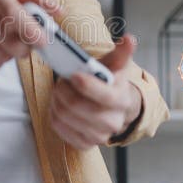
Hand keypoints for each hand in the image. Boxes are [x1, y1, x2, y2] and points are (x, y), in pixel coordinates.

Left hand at [49, 34, 142, 149]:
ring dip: (56, 100)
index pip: (104, 96)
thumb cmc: (108, 81)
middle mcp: (113, 122)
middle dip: (64, 91)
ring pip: (65, 116)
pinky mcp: (84, 143)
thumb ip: (121, 52)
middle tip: (62, 81)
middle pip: (78, 107)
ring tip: (60, 91)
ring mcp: (99, 135)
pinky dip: (53, 113)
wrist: (110, 106)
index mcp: (122, 100)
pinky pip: (58, 127)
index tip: (75, 75)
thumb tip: (129, 39)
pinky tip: (59, 105)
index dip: (87, 86)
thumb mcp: (114, 65)